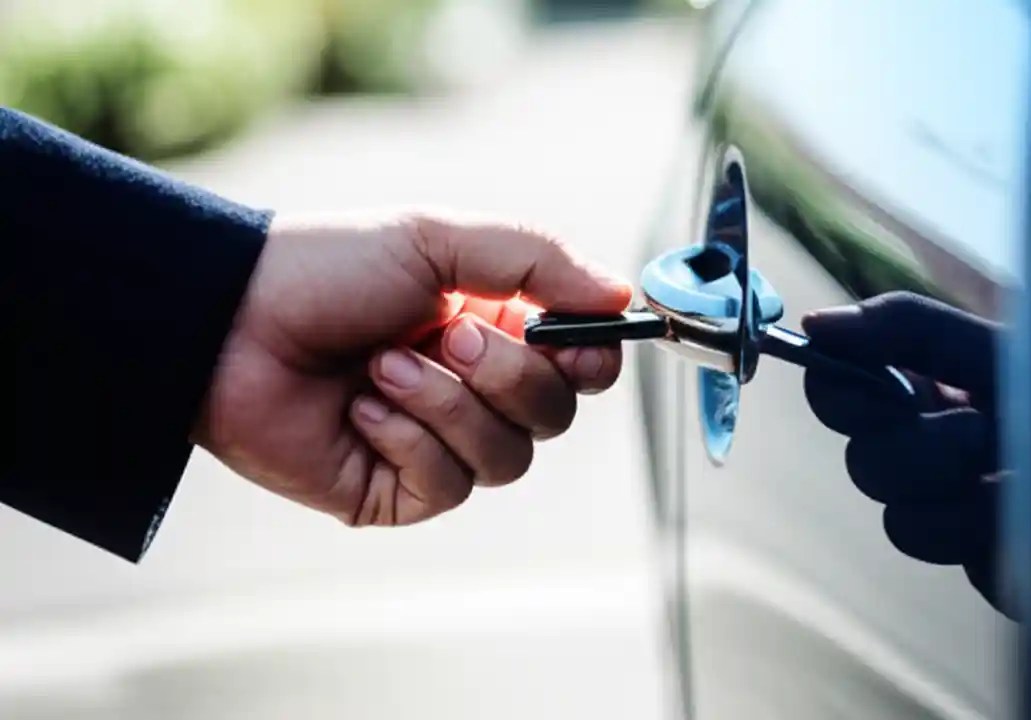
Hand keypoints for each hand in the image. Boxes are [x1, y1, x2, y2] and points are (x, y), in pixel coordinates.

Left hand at [194, 210, 631, 525]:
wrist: (230, 321)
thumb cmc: (329, 269)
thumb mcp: (439, 240)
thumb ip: (537, 260)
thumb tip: (621, 294)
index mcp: (495, 327)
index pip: (580, 365)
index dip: (590, 360)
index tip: (577, 341)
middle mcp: (474, 390)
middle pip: (554, 415)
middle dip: (507, 375)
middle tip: (448, 334)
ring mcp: (437, 444)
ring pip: (507, 459)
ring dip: (448, 405)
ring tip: (382, 366)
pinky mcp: (397, 491)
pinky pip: (447, 484)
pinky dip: (407, 438)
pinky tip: (359, 408)